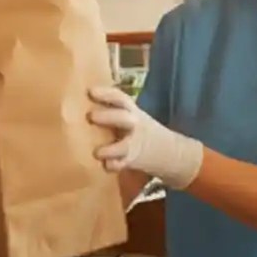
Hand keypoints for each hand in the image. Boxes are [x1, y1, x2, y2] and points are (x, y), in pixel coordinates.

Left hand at [88, 86, 204, 189]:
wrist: (171, 152)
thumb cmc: (142, 131)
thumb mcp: (135, 117)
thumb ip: (115, 112)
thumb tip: (85, 103)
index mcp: (133, 112)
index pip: (120, 99)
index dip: (106, 94)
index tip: (90, 91)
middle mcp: (134, 125)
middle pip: (123, 118)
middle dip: (107, 117)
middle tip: (90, 116)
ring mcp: (135, 144)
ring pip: (123, 146)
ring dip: (110, 149)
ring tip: (97, 152)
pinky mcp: (133, 160)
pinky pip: (123, 164)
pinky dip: (114, 165)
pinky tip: (106, 165)